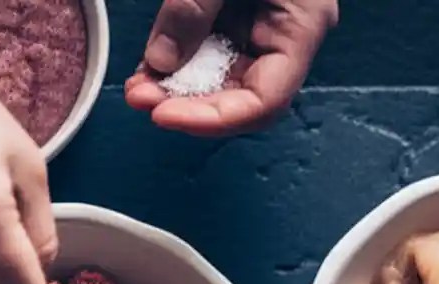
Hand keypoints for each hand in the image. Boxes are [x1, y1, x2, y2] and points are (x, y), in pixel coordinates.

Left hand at [125, 0, 337, 135]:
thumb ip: (193, 10)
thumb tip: (161, 63)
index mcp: (301, 24)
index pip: (264, 100)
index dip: (214, 118)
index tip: (164, 116)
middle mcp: (283, 34)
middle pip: (240, 96)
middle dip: (188, 105)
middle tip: (140, 100)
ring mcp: (259, 25)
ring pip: (218, 78)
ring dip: (176, 90)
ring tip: (136, 88)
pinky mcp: (234, 14)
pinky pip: (206, 51)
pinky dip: (175, 63)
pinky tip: (147, 69)